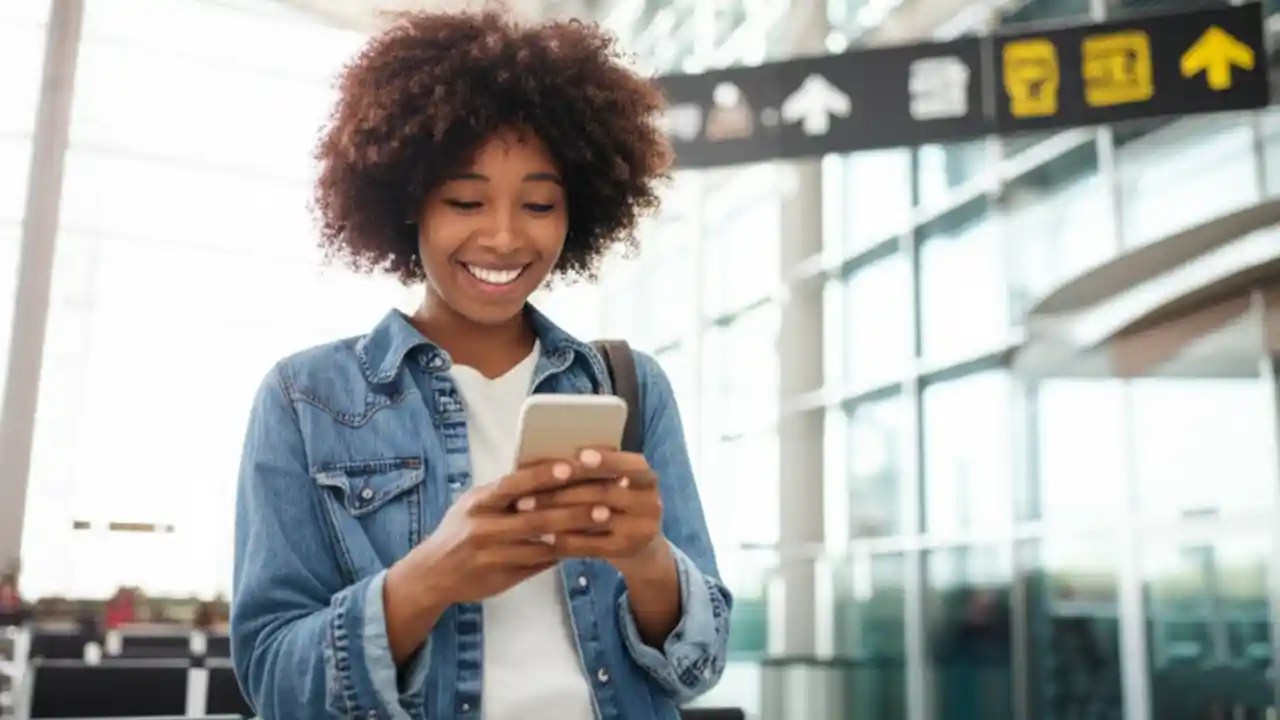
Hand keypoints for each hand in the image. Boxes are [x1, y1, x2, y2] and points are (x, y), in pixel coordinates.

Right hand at [383, 460, 608, 661]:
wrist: (432, 574)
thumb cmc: (460, 530)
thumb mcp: (474, 504)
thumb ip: (506, 493)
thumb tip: (548, 472)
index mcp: (478, 502)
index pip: (513, 484)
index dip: (542, 475)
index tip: (571, 467)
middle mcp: (484, 527)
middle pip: (535, 517)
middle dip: (573, 509)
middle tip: (604, 501)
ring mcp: (494, 555)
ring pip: (542, 544)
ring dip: (576, 533)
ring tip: (603, 521)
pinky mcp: (503, 576)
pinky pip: (539, 564)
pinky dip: (564, 553)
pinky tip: (588, 546)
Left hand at [520, 449, 669, 575]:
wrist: (643, 549)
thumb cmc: (617, 506)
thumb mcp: (618, 485)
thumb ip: (596, 472)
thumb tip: (552, 455)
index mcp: (647, 478)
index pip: (630, 464)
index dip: (605, 460)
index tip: (577, 455)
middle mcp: (651, 502)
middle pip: (604, 492)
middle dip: (562, 490)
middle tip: (526, 491)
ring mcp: (641, 530)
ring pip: (594, 517)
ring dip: (557, 513)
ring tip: (527, 511)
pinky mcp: (627, 551)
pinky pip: (591, 545)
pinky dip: (565, 539)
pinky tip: (542, 536)